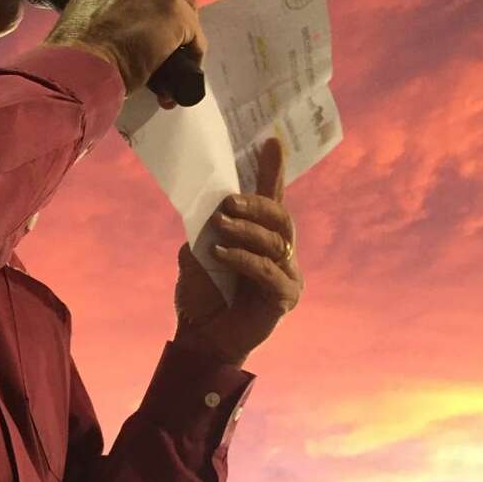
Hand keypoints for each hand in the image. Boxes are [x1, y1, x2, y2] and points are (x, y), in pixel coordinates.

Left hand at [171, 136, 302, 366]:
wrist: (200, 340)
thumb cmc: (201, 299)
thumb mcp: (195, 256)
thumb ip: (204, 232)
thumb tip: (206, 208)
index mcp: (261, 239)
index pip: (270, 200)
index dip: (272, 171)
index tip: (271, 140)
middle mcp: (280, 253)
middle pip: (280, 216)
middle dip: (256, 203)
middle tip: (228, 201)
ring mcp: (287, 275)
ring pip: (275, 241)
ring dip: (245, 230)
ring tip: (220, 226)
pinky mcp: (285, 297)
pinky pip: (267, 270)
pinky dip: (244, 259)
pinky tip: (222, 254)